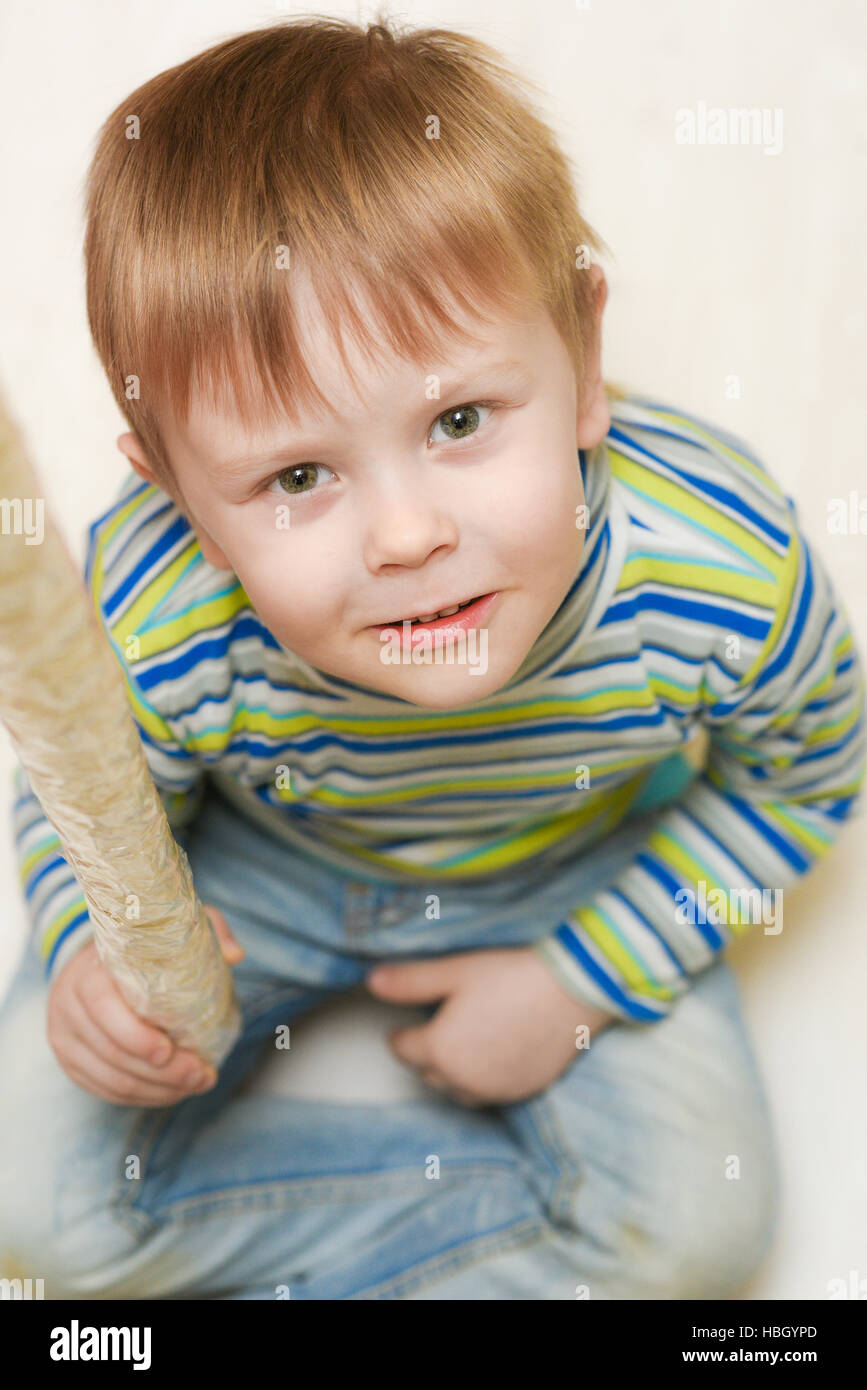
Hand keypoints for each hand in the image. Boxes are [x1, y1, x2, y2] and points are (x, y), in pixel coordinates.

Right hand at [46, 904, 244, 1106]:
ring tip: (196, 1083)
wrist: (93, 961)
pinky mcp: (71, 1062)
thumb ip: (206, 931)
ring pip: (111, 1079)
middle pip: (112, 1052)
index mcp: (87, 971)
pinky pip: (106, 1091)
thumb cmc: (140, 947)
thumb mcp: (173, 928)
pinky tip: (172, 1092)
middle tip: (201, 1074)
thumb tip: (237, 955)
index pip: (103, 1008)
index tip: (170, 1050)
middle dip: (162, 1072)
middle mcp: (67, 1005)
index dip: (136, 1036)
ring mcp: (65, 1037)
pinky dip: (142, 1097)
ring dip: (157, 1090)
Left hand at [365, 946, 614, 1105]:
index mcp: (440, 1051)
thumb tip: (371, 983)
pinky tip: (493, 1055)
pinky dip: (484, 1079)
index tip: (400, 1027)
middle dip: (426, 1053)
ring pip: (459, 1089)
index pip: (404, 1049)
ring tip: (461, 1044)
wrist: (574, 989)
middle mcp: (464, 1080)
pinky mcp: (524, 1091)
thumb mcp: (455, 971)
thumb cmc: (512, 974)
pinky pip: (491, 1093)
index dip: (399, 1035)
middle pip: (430, 1072)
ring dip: (453, 1071)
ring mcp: (496, 1090)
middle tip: (435, 1028)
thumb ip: (409, 982)